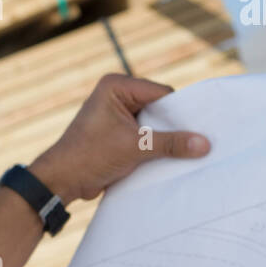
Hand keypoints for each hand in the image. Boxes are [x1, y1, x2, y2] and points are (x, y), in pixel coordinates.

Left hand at [27, 73, 209, 202]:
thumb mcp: (135, 147)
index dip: (180, 111)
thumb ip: (170, 143)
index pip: (161, 93)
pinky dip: (156, 146)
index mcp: (116, 86)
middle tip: (200, 141)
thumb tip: (204, 143)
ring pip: (154, 124)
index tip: (201, 128)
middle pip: (159, 108)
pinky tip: (173, 158)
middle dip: (174, 126)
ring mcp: (117, 115)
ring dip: (165, 138)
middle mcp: (117, 95)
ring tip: (190, 151)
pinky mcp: (118, 133)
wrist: (61, 180)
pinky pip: (145, 136)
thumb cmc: (89, 155)